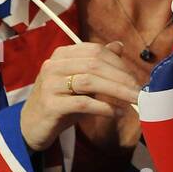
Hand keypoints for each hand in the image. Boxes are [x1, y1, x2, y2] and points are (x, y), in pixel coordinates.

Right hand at [21, 41, 141, 151]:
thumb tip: (119, 45)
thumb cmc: (61, 102)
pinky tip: (117, 113)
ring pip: (90, 81)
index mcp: (62, 55)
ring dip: (117, 91)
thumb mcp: (80, 80)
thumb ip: (98, 64)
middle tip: (140, 91)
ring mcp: (49, 84)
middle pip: (95, 65)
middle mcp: (53, 65)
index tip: (136, 78)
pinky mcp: (50, 104)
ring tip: (134, 101)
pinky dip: (104, 108)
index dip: (119, 64)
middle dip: (122, 78)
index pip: (96, 51)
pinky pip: (82, 103)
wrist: (32, 126)